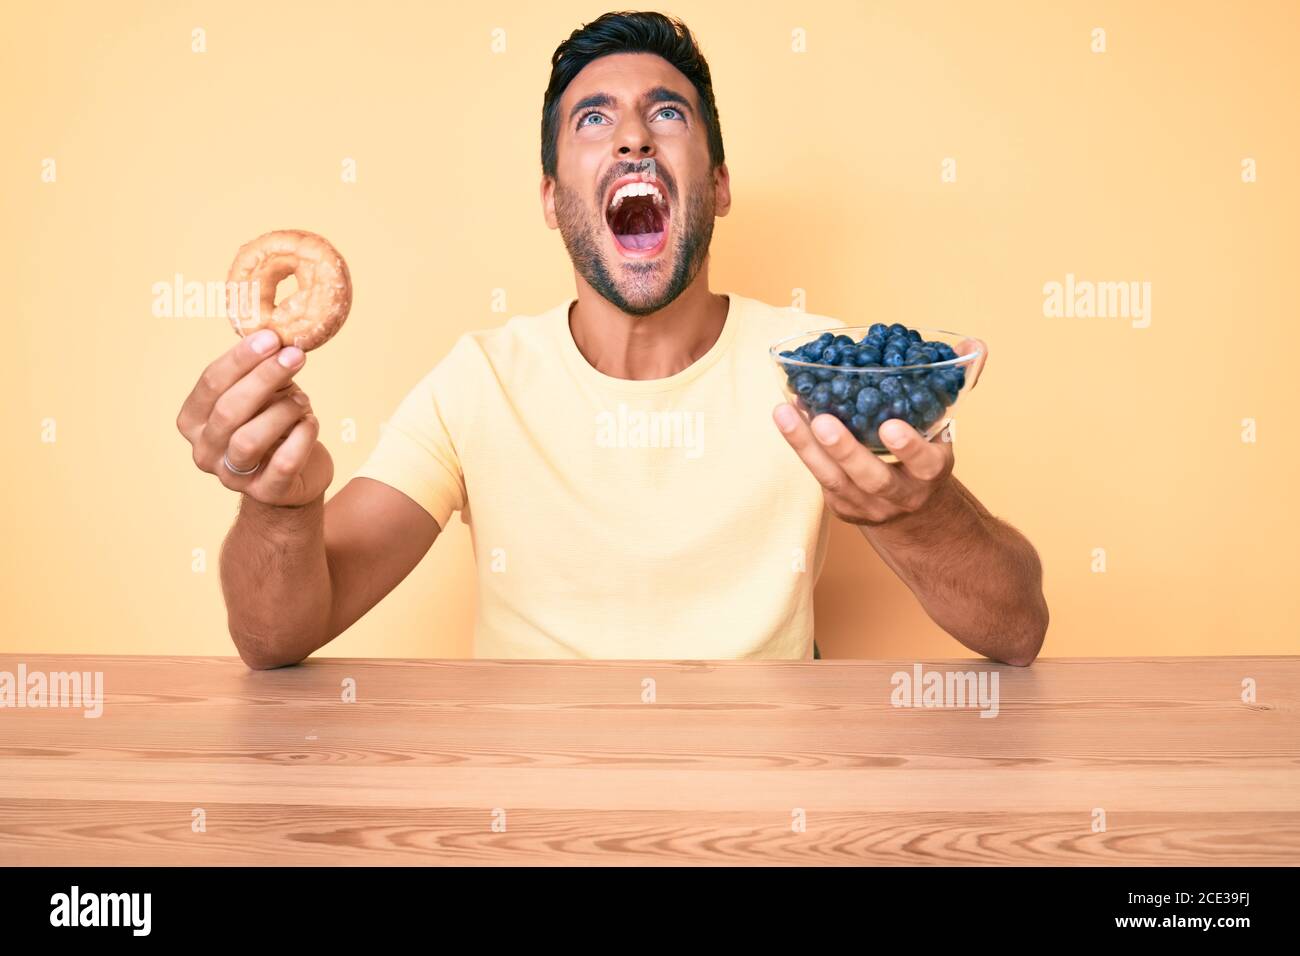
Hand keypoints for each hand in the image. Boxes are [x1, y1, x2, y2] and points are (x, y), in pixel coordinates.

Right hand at [176, 329, 332, 506]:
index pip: (210, 383)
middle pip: (228, 409)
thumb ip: (262, 367)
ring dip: (282, 412)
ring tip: (303, 400)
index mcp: (194, 419)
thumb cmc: (275, 424)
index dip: (241, 358)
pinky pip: (283, 463)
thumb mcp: (264, 392)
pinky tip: (311, 422)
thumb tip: (277, 334)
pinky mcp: (265, 492)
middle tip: (295, 356)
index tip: (272, 338)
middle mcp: (204, 450)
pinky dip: (302, 437)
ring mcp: (232, 476)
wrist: (298, 474)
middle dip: (265, 378)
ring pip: (249, 440)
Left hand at [772, 337, 986, 525]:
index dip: (909, 448)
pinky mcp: (841, 506)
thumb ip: (953, 387)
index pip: (924, 463)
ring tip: (784, 413)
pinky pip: (818, 475)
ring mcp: (867, 505)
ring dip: (805, 445)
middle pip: (871, 477)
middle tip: (823, 421)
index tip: (892, 427)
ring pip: (833, 479)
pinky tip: (785, 417)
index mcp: (930, 473)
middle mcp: (900, 494)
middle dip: (845, 450)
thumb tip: (974, 344)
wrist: (915, 513)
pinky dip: (799, 447)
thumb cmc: (924, 457)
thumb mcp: (944, 428)